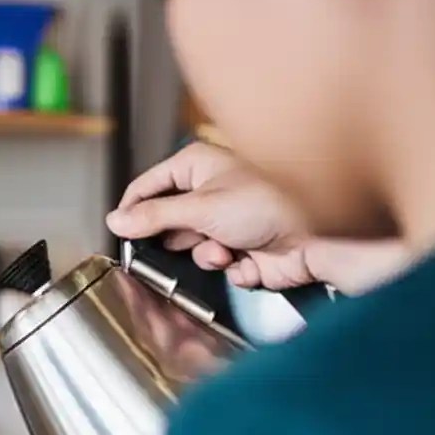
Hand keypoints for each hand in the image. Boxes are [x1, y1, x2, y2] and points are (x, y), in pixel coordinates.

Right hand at [107, 143, 313, 290]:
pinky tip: (245, 260)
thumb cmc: (271, 204)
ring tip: (224, 251)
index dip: (133, 210)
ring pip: (190, 248)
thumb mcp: (200, 208)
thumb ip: (153, 217)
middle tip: (187, 239)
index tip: (121, 232)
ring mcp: (224, 221)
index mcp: (196, 166)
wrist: (318, 238)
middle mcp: (208, 191)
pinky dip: (228, 267)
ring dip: (205, 255)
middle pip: (166, 222)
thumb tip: (115, 220)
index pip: (146, 187)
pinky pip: (214, 264)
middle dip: (177, 239)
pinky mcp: (239, 248)